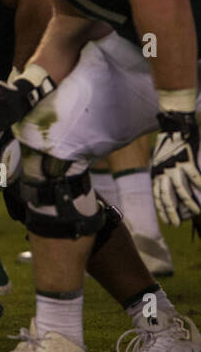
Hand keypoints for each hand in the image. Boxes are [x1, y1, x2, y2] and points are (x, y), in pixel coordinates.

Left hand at [151, 110, 200, 225]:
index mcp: (156, 173)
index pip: (158, 196)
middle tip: (176, 224)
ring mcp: (173, 166)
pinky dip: (200, 184)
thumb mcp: (160, 162)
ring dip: (189, 202)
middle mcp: (162, 171)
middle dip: (171, 212)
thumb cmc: (170, 145)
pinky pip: (194, 176)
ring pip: (180, 189)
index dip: (162, 209)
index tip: (166, 221)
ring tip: (197, 212)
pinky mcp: (185, 159)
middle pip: (166, 196)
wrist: (173, 126)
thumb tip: (171, 189)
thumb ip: (164, 175)